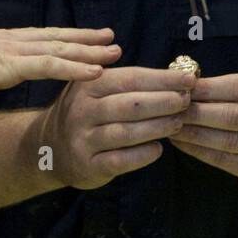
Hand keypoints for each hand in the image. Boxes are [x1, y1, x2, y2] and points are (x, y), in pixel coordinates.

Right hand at [0, 27, 121, 108]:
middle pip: (56, 37)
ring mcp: (8, 51)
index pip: (40, 36)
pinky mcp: (6, 66)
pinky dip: (75, 68)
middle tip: (112, 37)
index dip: (66, 36)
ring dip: (89, 51)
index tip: (87, 36)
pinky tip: (95, 72)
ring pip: (59, 49)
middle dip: (86, 38)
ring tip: (115, 51)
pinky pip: (49, 67)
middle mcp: (7, 40)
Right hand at [32, 65, 194, 189]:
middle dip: (164, 102)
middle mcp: (82, 110)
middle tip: (187, 101)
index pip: (131, 78)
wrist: (48, 146)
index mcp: (88, 84)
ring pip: (127, 132)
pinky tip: (159, 150)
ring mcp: (83, 139)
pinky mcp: (87, 165)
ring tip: (179, 123)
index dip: (163, 79)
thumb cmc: (85, 112)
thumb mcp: (93, 87)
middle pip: (131, 104)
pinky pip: (120, 161)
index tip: (189, 79)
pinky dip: (142, 155)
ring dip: (158, 127)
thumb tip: (174, 73)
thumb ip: (125, 78)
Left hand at [168, 72, 237, 187]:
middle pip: (233, 115)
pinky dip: (199, 151)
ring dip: (194, 133)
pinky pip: (225, 160)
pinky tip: (181, 143)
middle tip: (170, 110)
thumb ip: (223, 87)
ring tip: (171, 126)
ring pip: (229, 140)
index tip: (180, 89)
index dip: (206, 89)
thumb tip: (182, 85)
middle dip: (197, 113)